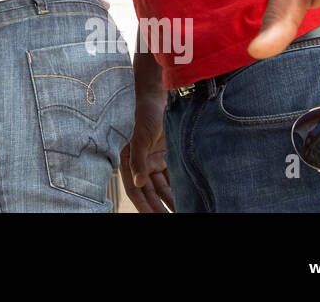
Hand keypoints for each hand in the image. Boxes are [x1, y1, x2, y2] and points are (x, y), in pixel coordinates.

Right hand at [120, 93, 173, 212]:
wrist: (163, 98)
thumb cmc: (147, 115)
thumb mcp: (141, 136)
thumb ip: (137, 160)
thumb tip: (139, 183)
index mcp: (130, 161)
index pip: (134, 189)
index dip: (142, 205)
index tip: (151, 217)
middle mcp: (142, 164)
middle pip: (150, 192)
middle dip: (157, 208)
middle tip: (168, 220)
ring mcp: (157, 162)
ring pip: (163, 188)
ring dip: (170, 201)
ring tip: (183, 213)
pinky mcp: (170, 158)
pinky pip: (174, 178)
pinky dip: (179, 189)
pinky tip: (189, 199)